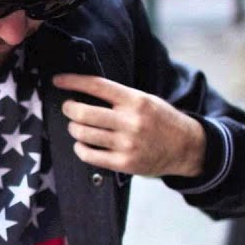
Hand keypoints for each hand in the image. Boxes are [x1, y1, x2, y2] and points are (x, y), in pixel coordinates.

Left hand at [52, 74, 204, 177]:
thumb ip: (119, 98)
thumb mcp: (145, 101)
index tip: (58, 80)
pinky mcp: (124, 163)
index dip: (73, 81)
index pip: (96, 86)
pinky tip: (82, 145)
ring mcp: (127, 144)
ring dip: (74, 129)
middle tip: (68, 107)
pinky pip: (89, 155)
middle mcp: (130, 121)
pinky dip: (80, 149)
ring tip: (77, 127)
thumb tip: (84, 93)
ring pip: (83, 134)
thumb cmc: (162, 121)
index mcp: (135, 100)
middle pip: (83, 113)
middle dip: (69, 108)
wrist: (185, 147)